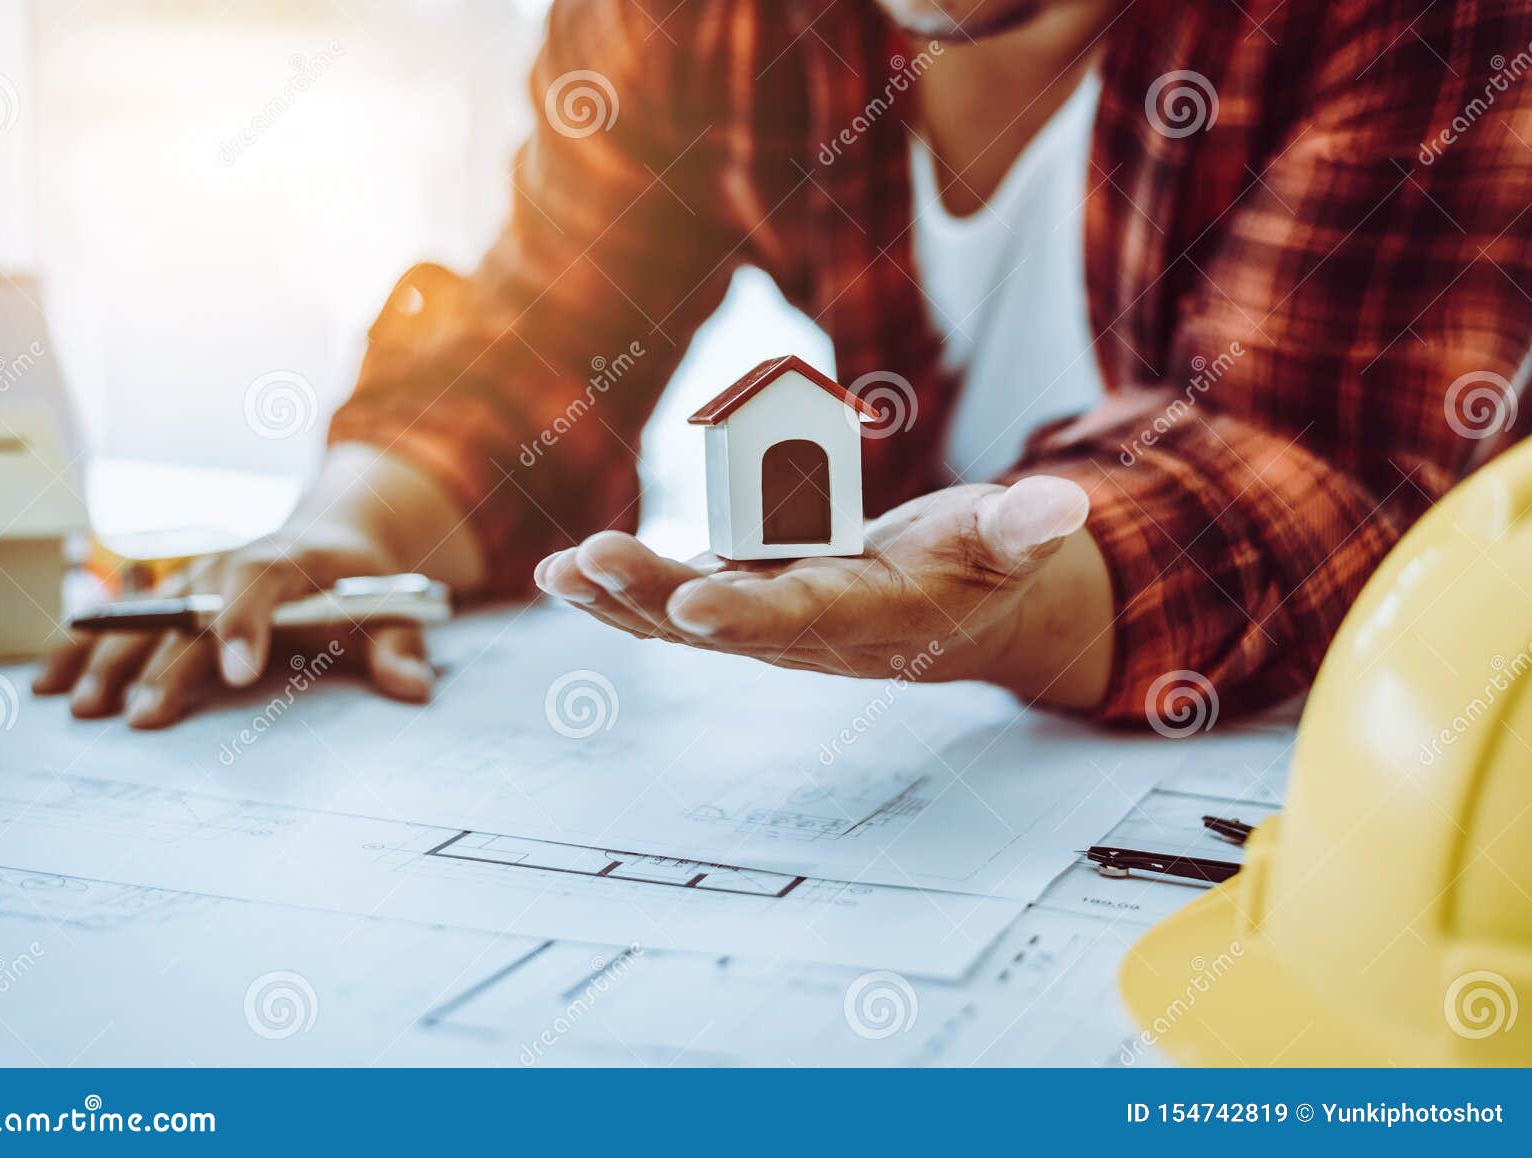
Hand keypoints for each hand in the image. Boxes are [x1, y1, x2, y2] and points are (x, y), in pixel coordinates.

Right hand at [34, 444, 484, 728]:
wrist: (334, 534)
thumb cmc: (364, 578)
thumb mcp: (395, 606)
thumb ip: (401, 647)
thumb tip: (416, 688)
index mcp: (288, 558)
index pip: (260, 584)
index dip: (245, 625)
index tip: (239, 675)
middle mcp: (231, 561)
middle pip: (191, 612)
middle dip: (165, 665)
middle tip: (143, 719)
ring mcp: (196, 575)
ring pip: (146, 616)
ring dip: (111, 660)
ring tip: (86, 709)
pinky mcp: (174, 591)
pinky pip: (123, 618)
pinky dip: (84, 648)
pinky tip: (50, 683)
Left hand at [533, 476, 1112, 705]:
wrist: (962, 611)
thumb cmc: (983, 567)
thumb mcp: (1013, 542)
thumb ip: (1026, 527)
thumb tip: (1063, 504)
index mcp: (871, 616)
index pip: (805, 618)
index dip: (749, 612)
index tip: (692, 600)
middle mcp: (807, 630)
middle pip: (722, 620)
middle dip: (651, 595)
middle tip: (591, 560)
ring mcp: (768, 622)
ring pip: (684, 620)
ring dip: (618, 598)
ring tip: (560, 572)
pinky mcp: (746, 603)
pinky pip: (674, 606)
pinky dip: (619, 592)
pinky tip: (566, 575)